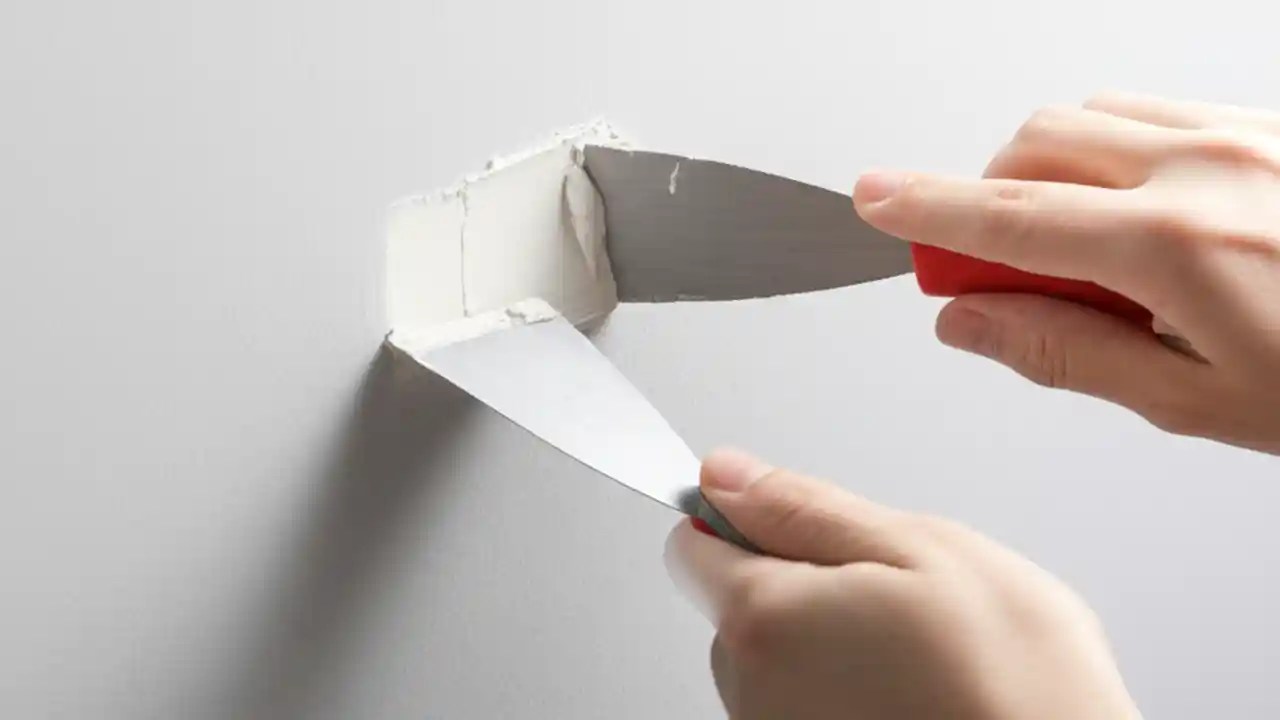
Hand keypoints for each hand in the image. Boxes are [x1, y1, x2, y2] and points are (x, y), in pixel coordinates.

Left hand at [666, 449, 1140, 719]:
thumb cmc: (1017, 688)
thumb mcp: (925, 550)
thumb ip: (806, 508)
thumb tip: (728, 476)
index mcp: (764, 621)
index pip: (691, 544)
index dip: (746, 520)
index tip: (805, 527)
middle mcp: (751, 691)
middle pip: (739, 605)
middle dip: (803, 585)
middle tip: (895, 596)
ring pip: (779, 659)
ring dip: (832, 643)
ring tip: (920, 656)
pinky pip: (807, 705)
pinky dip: (850, 694)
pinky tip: (916, 697)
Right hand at [854, 92, 1279, 454]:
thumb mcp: (1194, 399)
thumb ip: (1063, 352)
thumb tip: (970, 324)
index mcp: (1174, 245)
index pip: (1004, 219)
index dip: (923, 210)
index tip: (871, 203)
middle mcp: (1204, 167)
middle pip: (1034, 145)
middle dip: (983, 197)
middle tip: (987, 276)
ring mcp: (1242, 132)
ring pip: (1088, 116)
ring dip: (1045, 172)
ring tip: (1074, 253)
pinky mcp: (1267, 123)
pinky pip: (1153, 111)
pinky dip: (1110, 153)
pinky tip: (1135, 217)